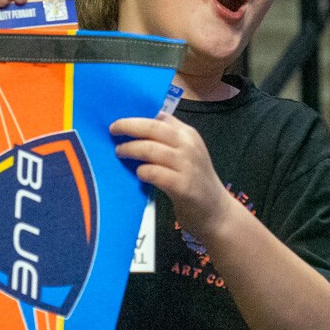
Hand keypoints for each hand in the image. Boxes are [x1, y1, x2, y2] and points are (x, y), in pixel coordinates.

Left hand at [110, 113, 234, 236]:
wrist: (216, 212)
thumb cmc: (195, 182)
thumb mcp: (186, 155)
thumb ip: (168, 142)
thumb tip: (136, 130)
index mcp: (189, 135)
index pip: (161, 118)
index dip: (138, 117)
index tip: (122, 121)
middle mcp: (189, 146)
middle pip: (153, 128)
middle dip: (129, 127)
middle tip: (113, 130)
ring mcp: (187, 165)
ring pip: (151, 149)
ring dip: (130, 149)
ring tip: (120, 153)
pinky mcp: (183, 186)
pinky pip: (154, 173)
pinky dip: (142, 172)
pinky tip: (138, 174)